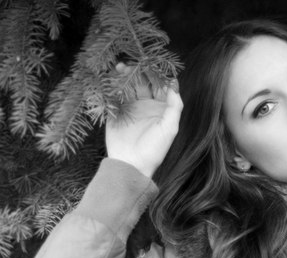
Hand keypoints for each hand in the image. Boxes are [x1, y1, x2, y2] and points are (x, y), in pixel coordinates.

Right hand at [105, 63, 182, 177]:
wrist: (131, 164)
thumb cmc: (154, 149)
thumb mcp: (169, 129)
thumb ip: (174, 107)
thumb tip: (174, 86)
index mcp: (162, 109)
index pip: (161, 86)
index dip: (159, 74)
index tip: (153, 63)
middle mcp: (147, 106)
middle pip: (144, 82)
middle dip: (140, 71)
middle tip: (135, 63)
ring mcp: (131, 108)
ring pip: (129, 85)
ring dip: (126, 75)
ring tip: (122, 66)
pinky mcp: (116, 112)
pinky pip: (114, 94)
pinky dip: (113, 84)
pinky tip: (111, 77)